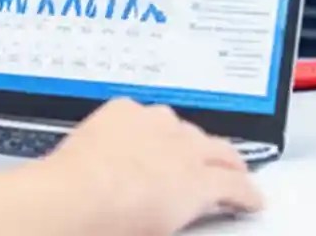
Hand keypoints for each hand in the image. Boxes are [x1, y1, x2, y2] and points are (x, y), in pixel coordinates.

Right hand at [0, 98, 262, 235]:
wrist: (80, 197)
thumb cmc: (64, 187)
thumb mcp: (73, 160)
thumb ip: (83, 159)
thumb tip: (64, 182)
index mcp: (119, 114)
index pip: (149, 120)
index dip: (161, 137)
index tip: (161, 146)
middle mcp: (154, 123)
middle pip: (188, 130)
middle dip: (198, 145)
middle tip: (205, 158)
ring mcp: (180, 150)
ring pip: (216, 151)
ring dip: (225, 163)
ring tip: (235, 173)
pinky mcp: (199, 180)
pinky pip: (233, 184)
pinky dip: (245, 192)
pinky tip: (251, 200)